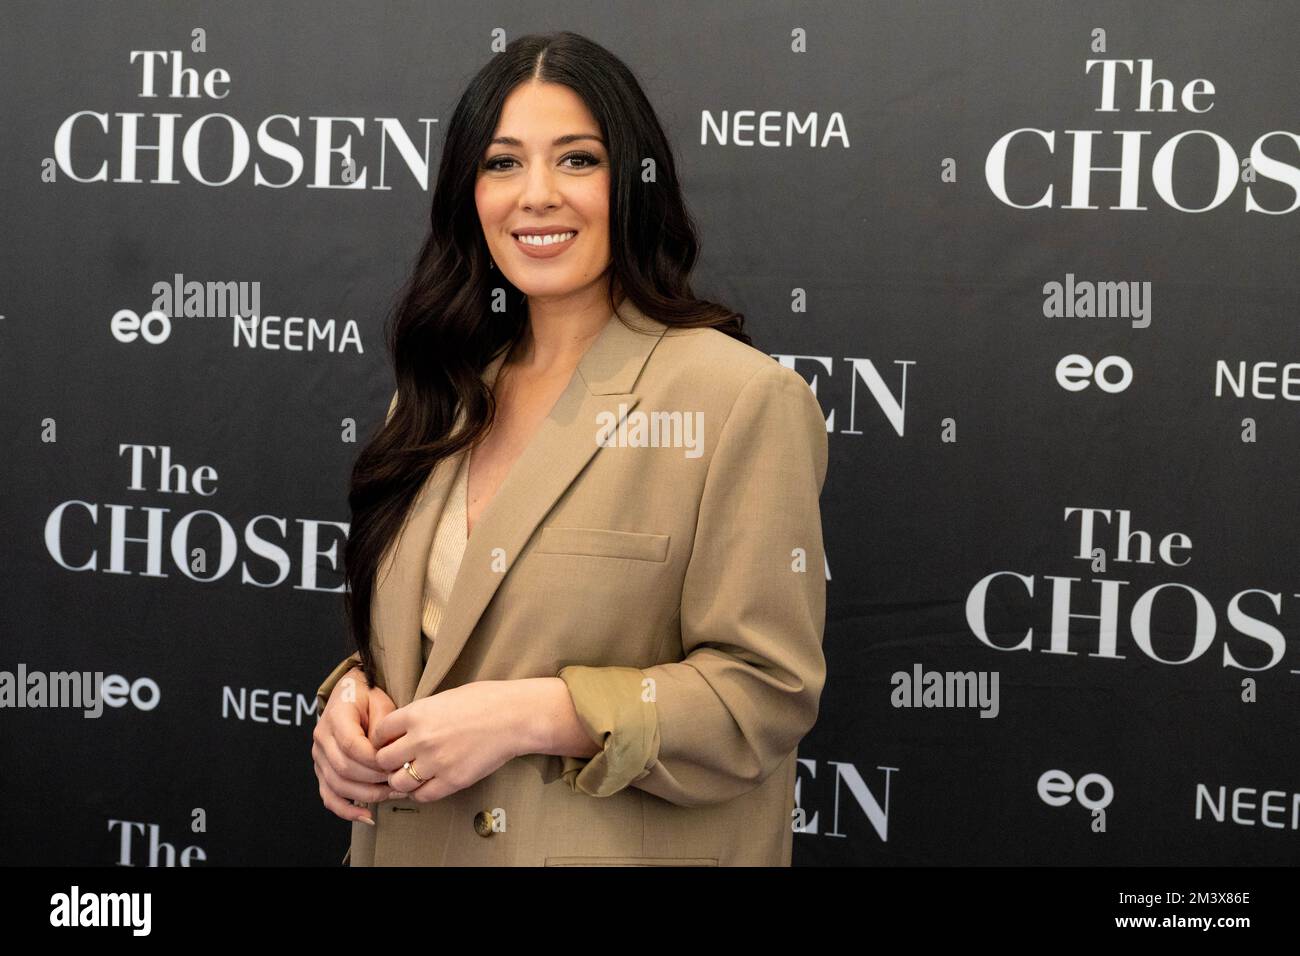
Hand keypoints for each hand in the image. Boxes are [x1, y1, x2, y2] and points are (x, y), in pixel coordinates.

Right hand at [312, 667, 403, 823]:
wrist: (350, 694)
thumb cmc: (368, 697)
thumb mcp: (381, 702)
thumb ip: (384, 728)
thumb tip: (390, 756)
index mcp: (335, 717)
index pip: (351, 745)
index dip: (374, 760)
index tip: (396, 764)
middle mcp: (321, 738)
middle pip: (344, 768)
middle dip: (375, 779)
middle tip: (400, 781)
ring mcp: (319, 757)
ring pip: (337, 785)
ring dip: (367, 795)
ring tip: (392, 794)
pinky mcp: (322, 771)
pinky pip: (329, 796)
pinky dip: (346, 810)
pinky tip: (367, 816)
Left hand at [372, 680, 532, 801]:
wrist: (515, 716)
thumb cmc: (485, 700)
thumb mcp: (444, 698)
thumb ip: (420, 715)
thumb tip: (403, 729)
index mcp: (417, 714)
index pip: (379, 733)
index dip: (380, 739)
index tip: (388, 742)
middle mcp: (421, 739)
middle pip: (383, 760)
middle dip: (387, 762)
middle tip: (397, 762)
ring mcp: (436, 762)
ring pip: (399, 783)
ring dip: (402, 780)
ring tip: (412, 775)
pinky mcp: (452, 781)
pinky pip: (423, 795)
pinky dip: (421, 793)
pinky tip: (428, 784)